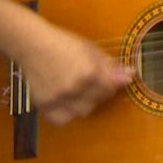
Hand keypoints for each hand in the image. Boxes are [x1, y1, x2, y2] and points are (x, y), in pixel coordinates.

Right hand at [16, 27, 131, 125]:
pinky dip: (68, 114)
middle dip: (102, 92)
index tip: (112, 78)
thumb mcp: (92, 49)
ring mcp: (58, 98)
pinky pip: (62, 119)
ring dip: (87, 103)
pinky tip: (68, 102)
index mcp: (89, 72)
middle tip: (95, 82)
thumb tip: (130, 75)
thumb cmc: (64, 43)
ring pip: (83, 111)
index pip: (111, 88)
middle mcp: (74, 88)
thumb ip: (111, 65)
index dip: (114, 83)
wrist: (33, 45)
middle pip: (99, 100)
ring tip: (81, 90)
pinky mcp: (44, 105)